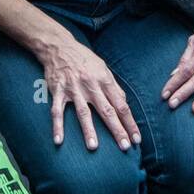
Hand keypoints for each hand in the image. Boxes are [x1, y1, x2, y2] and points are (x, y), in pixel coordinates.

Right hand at [38, 30, 140, 151]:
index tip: (136, 138)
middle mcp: (90, 85)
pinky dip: (57, 126)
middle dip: (116, 129)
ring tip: (94, 147)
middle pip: (106, 111)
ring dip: (88, 130)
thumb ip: (113, 86)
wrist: (59, 46)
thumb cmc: (84, 59)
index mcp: (104, 80)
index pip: (121, 105)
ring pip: (83, 112)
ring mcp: (73, 89)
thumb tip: (124, 103)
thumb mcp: (103, 68)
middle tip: (124, 147)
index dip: (129, 122)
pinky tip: (59, 141)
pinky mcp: (57, 91)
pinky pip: (57, 111)